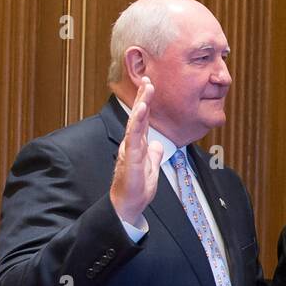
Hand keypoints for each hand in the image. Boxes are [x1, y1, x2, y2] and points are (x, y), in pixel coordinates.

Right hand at [110, 76, 165, 227]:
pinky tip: (141, 111)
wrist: (127, 207)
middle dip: (143, 97)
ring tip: (146, 89)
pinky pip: (134, 138)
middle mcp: (132, 145)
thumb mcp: (151, 169)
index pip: (143, 121)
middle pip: (138, 117)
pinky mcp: (130, 159)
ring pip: (136, 123)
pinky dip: (137, 123)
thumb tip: (157, 145)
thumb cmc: (137, 190)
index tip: (149, 86)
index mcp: (138, 146)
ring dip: (141, 105)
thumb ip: (154, 155)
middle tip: (147, 78)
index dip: (146, 103)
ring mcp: (130, 150)